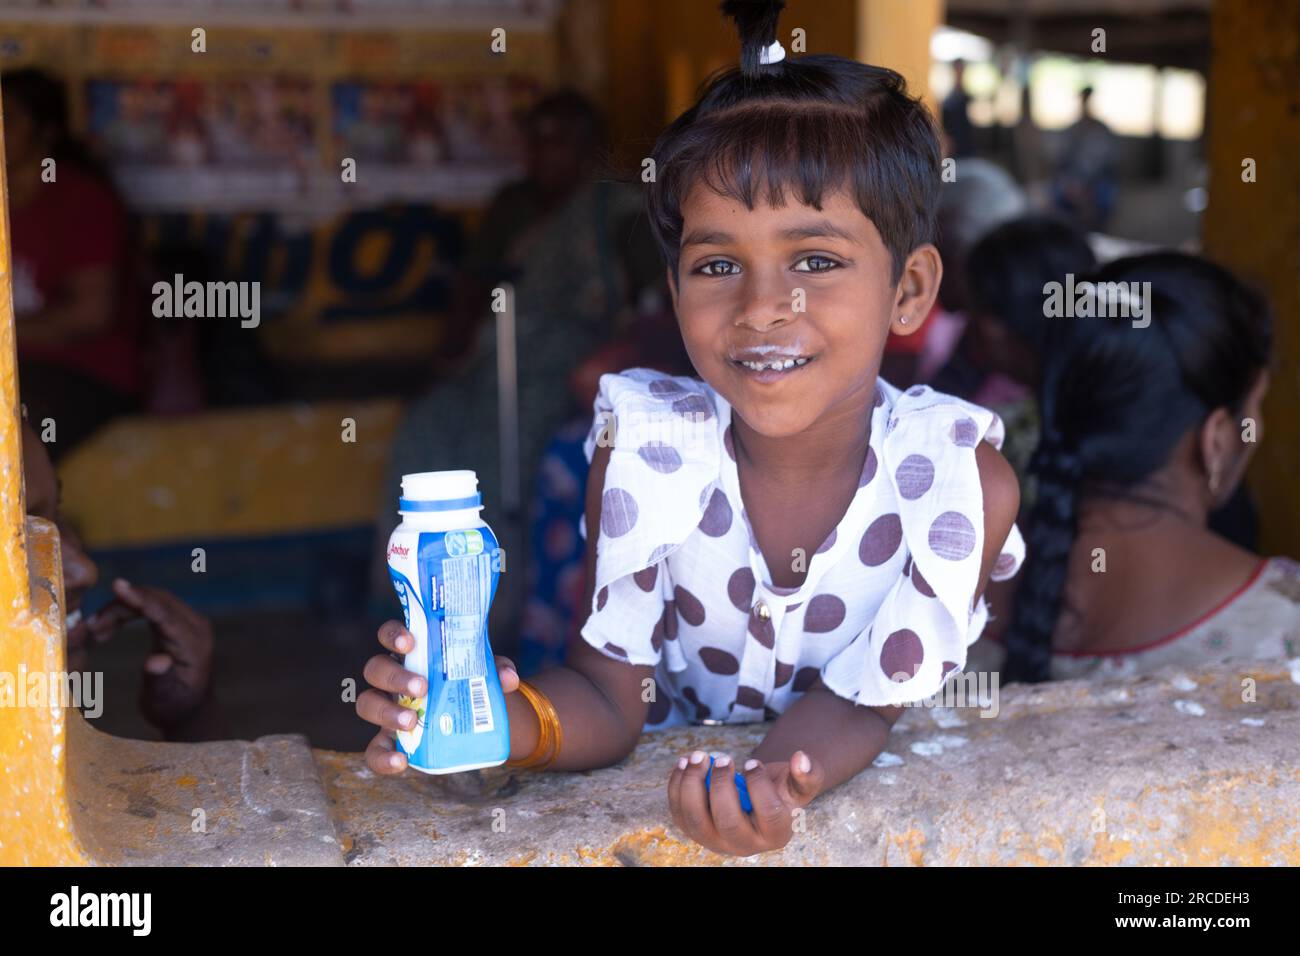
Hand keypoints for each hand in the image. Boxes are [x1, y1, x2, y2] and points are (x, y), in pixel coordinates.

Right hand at [87, 578, 213, 730]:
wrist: (189, 710)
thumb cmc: (174, 707)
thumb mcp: (165, 699)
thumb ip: (160, 680)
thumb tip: (156, 661)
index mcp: (194, 643)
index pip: (165, 612)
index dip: (140, 598)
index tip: (117, 585)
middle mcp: (195, 626)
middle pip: (157, 600)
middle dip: (122, 605)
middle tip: (92, 625)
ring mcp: (188, 622)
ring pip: (152, 600)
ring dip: (122, 608)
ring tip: (97, 630)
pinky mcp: (177, 623)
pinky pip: (151, 606)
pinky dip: (128, 611)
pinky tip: (108, 627)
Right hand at [358, 620, 518, 774]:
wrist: (475, 721)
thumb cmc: (472, 684)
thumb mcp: (488, 673)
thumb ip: (498, 670)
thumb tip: (508, 678)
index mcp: (412, 653)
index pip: (390, 634)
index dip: (393, 634)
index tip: (410, 642)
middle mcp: (393, 677)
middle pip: (375, 669)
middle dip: (395, 677)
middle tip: (422, 687)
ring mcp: (388, 708)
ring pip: (368, 704)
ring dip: (386, 712)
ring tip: (411, 722)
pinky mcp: (389, 740)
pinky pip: (374, 750)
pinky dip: (383, 758)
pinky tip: (402, 761)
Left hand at [667, 749, 824, 855]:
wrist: (757, 797)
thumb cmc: (780, 790)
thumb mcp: (798, 784)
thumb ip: (807, 774)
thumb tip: (801, 758)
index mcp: (775, 835)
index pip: (768, 814)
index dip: (759, 785)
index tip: (753, 762)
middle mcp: (744, 845)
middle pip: (727, 822)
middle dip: (721, 786)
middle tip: (724, 758)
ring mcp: (716, 841)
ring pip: (696, 820)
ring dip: (692, 785)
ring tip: (699, 757)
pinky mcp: (695, 831)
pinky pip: (678, 813)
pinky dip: (677, 786)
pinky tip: (684, 763)